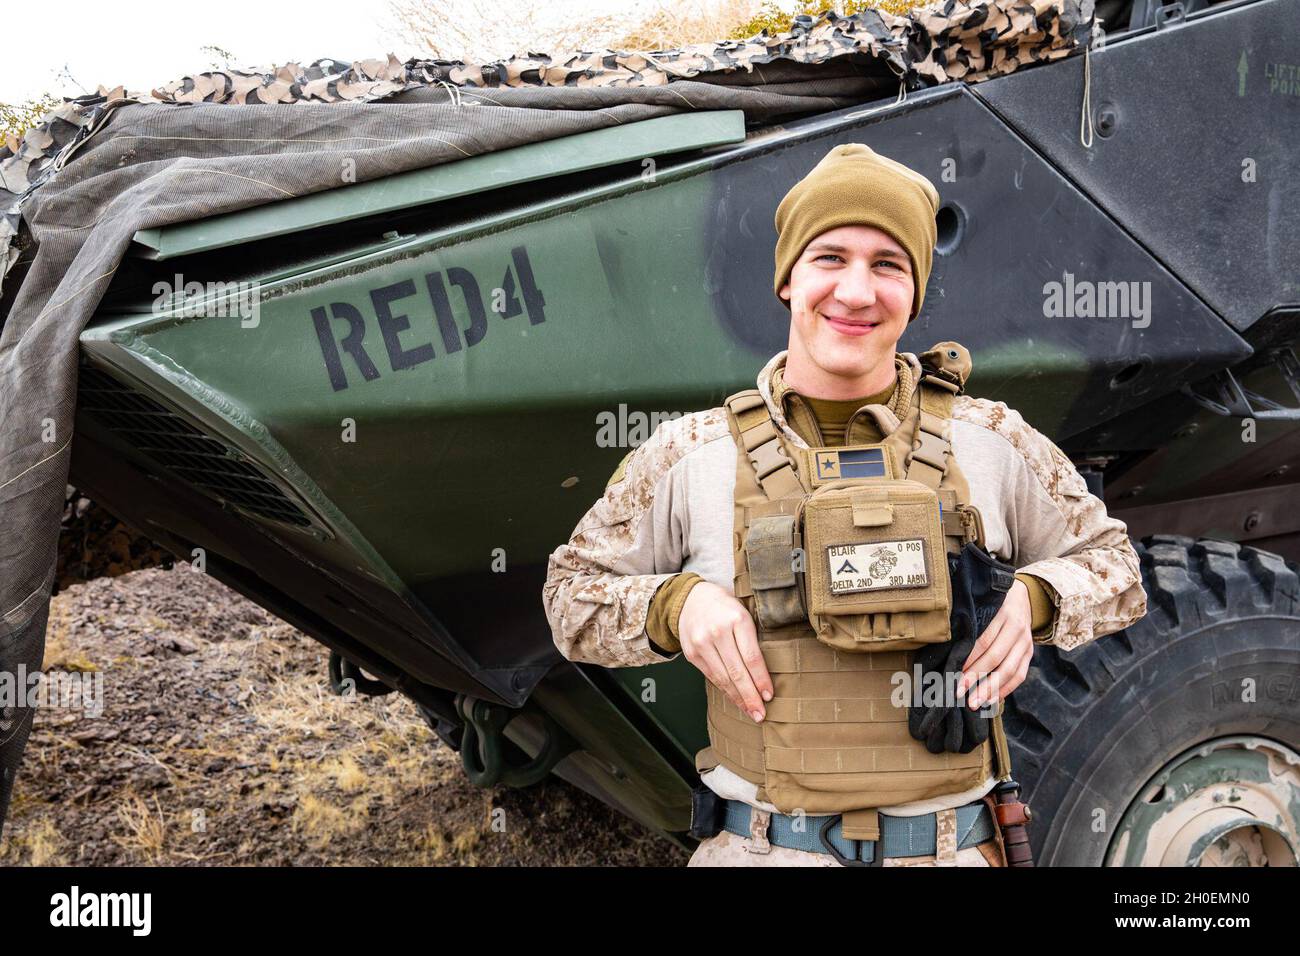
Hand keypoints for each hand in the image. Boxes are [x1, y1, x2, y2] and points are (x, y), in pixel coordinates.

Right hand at [678, 581, 772, 722]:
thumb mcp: (744, 611)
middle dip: (750, 696)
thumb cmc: (725, 607)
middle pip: (737, 671)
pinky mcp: (692, 653)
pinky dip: (725, 690)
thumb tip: (772, 670)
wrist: (691, 598)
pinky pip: (711, 677)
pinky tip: (735, 699)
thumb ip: (754, 636)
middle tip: (761, 714)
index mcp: (737, 619)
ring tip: (750, 712)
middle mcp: (717, 632)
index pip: (752, 657)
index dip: (761, 679)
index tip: (769, 696)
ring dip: (738, 698)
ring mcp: (702, 643)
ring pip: (723, 678)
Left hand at [958, 579, 1033, 709]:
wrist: (1025, 595)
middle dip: (976, 677)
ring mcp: (1025, 642)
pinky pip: (1020, 675)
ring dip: (990, 689)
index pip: (984, 640)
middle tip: (959, 692)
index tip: (953, 673)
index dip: (969, 659)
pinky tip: (991, 700)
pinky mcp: (1030, 653)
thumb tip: (947, 644)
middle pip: (996, 657)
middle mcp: (1017, 628)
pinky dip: (1006, 689)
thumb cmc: (994, 601)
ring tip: (974, 702)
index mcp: (1002, 613)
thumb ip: (970, 620)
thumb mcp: (984, 603)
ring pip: (1009, 670)